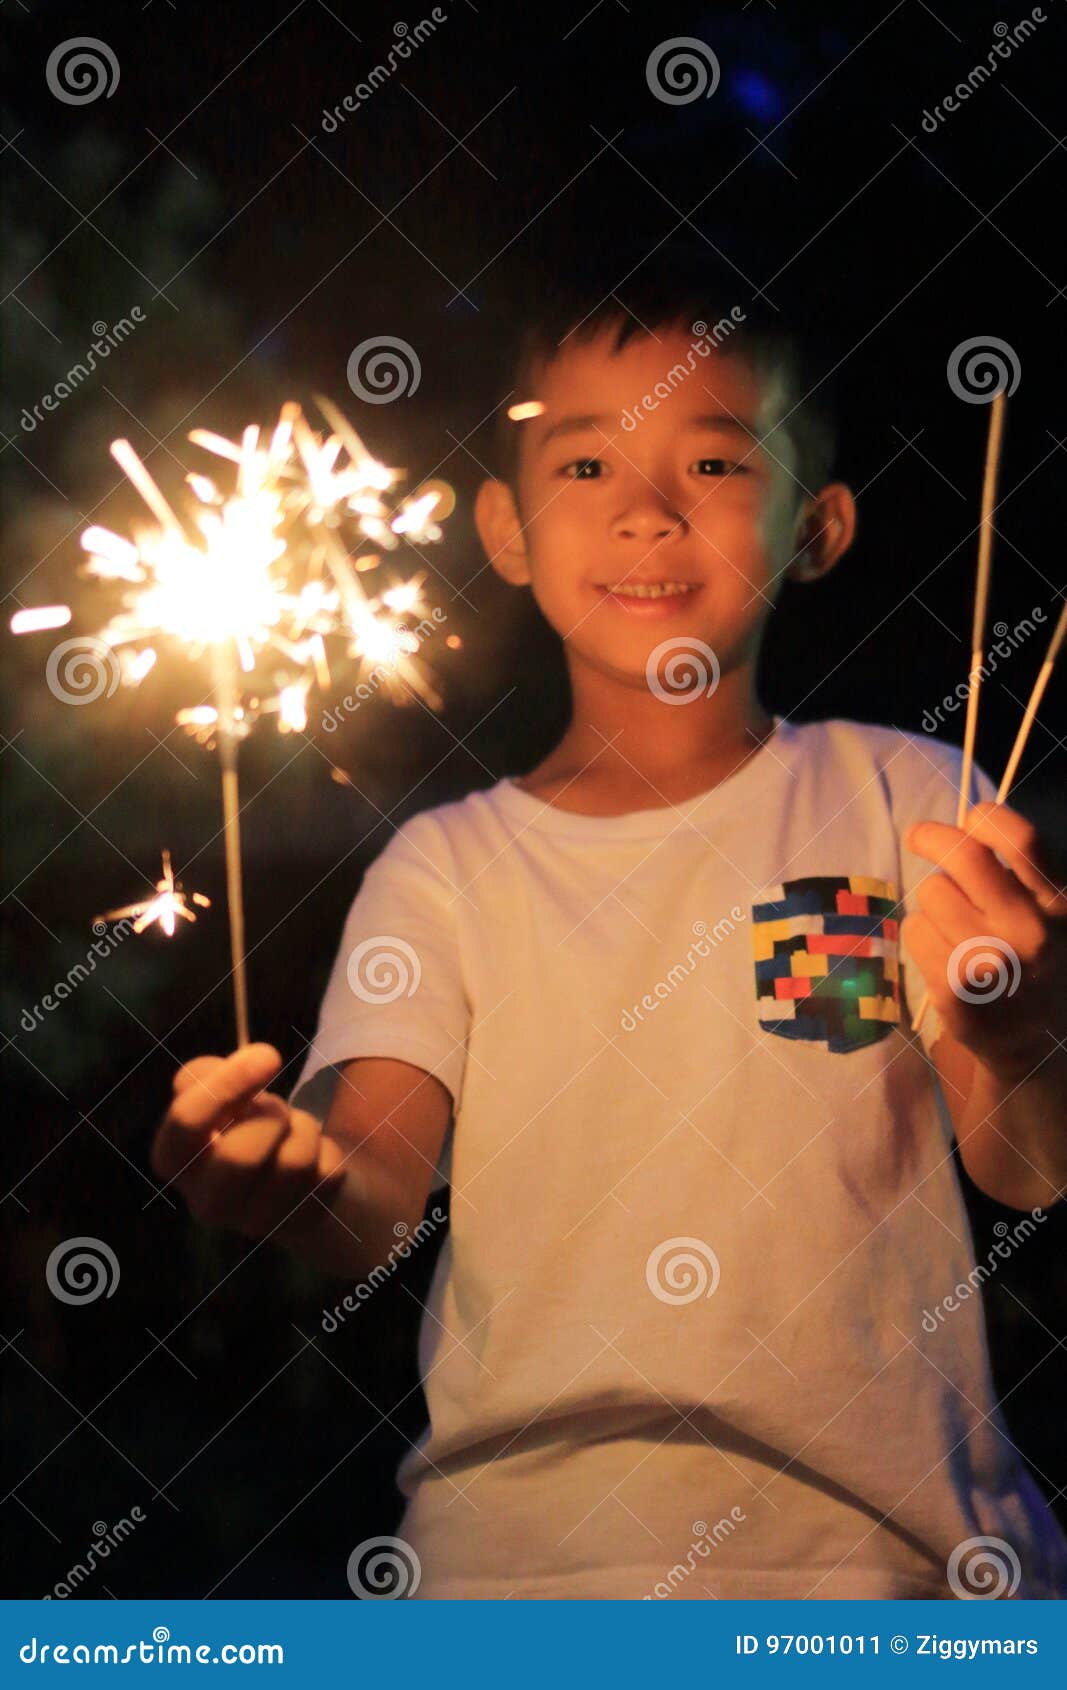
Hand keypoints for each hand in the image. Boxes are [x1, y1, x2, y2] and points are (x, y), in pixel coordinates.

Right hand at [150, 1043, 346, 1240]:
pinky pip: (328, 1172)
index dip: (228, 1083)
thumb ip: (204, 1075)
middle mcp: (206, 1201)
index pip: (187, 1122)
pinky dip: (328, 1149)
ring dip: (304, 1127)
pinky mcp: (301, 1223)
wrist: (287, 1170)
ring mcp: (255, 1222)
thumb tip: (210, 1075)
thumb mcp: (219, 1091)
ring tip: (293, 1128)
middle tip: (277, 1106)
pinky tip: (313, 1157)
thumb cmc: (244, 1121)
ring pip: (294, 1162)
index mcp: (174, 1160)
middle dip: (272, 1115)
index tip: (268, 1054)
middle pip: (240, 1157)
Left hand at [901, 801, 1066, 1081]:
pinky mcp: (954, 989)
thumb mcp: (1053, 917)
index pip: (1020, 839)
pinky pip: (915, 930)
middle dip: (931, 836)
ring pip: (932, 892)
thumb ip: (1024, 876)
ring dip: (935, 901)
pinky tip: (945, 956)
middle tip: (919, 836)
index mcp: (1059, 906)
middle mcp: (1029, 931)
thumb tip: (964, 825)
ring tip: (956, 927)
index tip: (968, 820)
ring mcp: (988, 961)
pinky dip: (923, 935)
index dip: (985, 818)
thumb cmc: (1037, 963)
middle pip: (962, 855)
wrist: (1037, 1045)